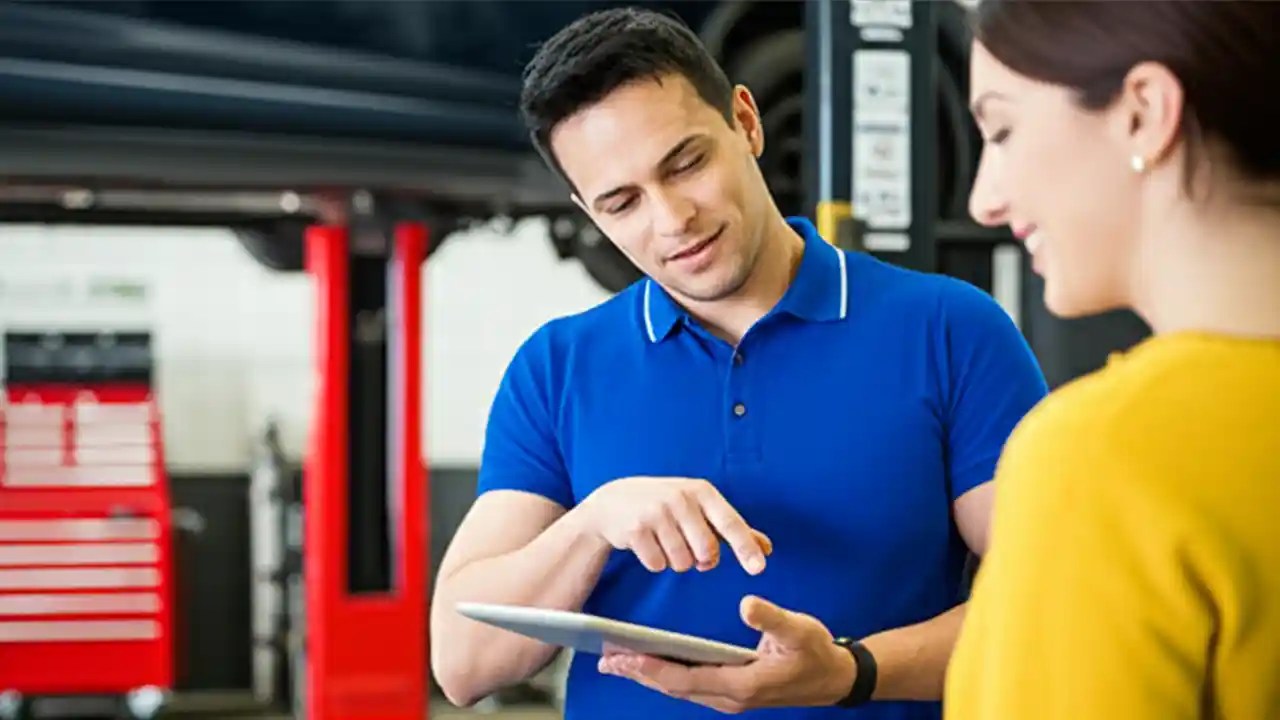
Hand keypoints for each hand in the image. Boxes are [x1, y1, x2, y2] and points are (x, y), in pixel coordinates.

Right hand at [580, 477, 771, 574]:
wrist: (613, 502)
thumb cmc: (665, 505)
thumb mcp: (698, 507)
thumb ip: (731, 528)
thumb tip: (766, 547)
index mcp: (701, 491)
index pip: (729, 523)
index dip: (745, 547)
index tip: (758, 568)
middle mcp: (680, 499)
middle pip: (707, 551)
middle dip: (701, 558)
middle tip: (688, 545)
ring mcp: (656, 513)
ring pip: (683, 563)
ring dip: (677, 561)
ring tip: (665, 541)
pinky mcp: (635, 530)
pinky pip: (658, 565)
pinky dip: (656, 562)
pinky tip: (648, 545)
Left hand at [598, 595, 856, 713]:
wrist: (835, 678)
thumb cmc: (816, 653)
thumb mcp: (798, 629)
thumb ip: (771, 618)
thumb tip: (746, 604)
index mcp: (742, 684)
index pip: (686, 679)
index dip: (653, 668)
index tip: (625, 656)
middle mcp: (730, 696)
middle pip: (674, 688)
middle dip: (638, 673)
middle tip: (605, 659)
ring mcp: (729, 697)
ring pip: (679, 689)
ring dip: (647, 675)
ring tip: (616, 662)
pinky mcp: (730, 691)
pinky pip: (689, 686)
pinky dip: (665, 675)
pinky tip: (649, 664)